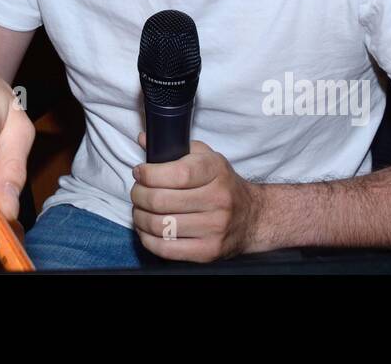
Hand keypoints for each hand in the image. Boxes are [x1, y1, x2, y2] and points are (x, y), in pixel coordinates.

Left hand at [130, 132, 263, 261]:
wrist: (252, 217)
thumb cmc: (222, 184)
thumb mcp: (206, 157)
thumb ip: (175, 148)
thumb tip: (144, 139)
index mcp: (215, 171)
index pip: (176, 173)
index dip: (149, 174)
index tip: (139, 172)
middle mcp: (218, 200)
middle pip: (161, 200)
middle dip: (139, 195)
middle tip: (137, 192)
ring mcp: (214, 228)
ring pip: (160, 225)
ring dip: (139, 217)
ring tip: (139, 210)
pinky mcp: (208, 252)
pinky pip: (166, 249)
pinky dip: (148, 239)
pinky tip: (146, 230)